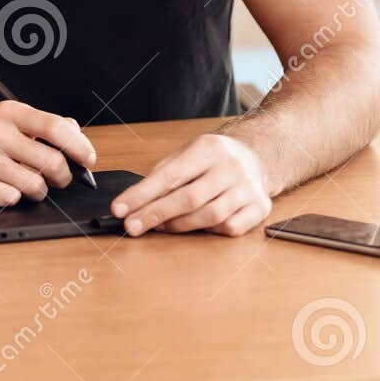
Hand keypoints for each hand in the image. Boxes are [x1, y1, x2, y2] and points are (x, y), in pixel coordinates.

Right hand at [0, 99, 96, 205]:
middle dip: (62, 177)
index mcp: (7, 112)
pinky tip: (5, 190)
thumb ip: (38, 123)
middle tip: (58, 180)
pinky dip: (12, 198)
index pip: (56, 127)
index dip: (80, 147)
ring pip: (32, 185)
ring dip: (39, 192)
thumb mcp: (0, 116)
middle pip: (50, 162)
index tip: (88, 161)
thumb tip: (75, 133)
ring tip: (32, 187)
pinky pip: (7, 198)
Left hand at [111, 132, 272, 236]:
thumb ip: (163, 175)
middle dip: (155, 214)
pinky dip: (208, 231)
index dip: (141, 194)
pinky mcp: (260, 208)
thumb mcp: (186, 154)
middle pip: (188, 198)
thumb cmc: (212, 158)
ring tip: (158, 226)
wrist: (256, 157)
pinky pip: (230, 228)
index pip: (169, 175)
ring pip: (210, 216)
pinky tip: (194, 228)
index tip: (119, 209)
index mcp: (208, 148)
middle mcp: (231, 167)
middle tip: (131, 226)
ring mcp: (249, 189)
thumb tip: (134, 202)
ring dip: (178, 226)